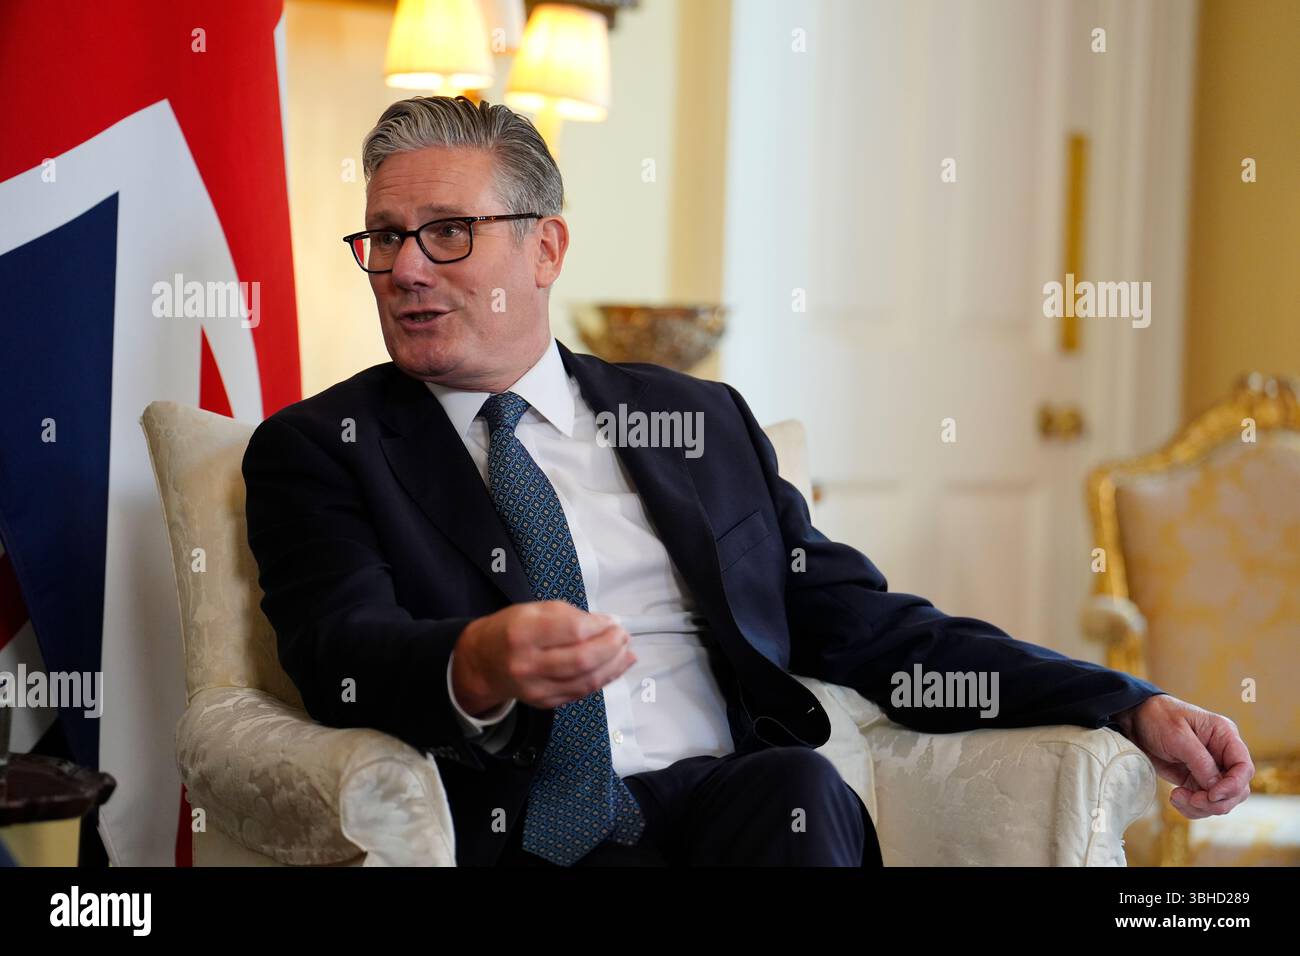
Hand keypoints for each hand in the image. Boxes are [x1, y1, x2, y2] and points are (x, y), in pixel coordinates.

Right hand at [452, 600, 634, 711]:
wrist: (483, 663)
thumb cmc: (511, 630)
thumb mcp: (533, 609)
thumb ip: (569, 615)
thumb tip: (605, 624)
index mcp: (523, 633)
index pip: (572, 631)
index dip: (599, 626)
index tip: (612, 621)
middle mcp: (528, 664)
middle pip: (582, 660)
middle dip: (611, 647)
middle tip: (623, 636)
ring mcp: (536, 688)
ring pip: (586, 681)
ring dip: (613, 665)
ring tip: (626, 651)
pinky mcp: (545, 702)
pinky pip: (581, 692)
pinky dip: (603, 679)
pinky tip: (616, 666)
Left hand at [1113, 694, 1253, 819]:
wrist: (1135, 719)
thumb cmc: (1158, 717)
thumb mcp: (1178, 735)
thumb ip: (1199, 761)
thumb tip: (1215, 788)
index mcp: (1225, 736)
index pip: (1244, 767)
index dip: (1234, 785)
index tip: (1212, 794)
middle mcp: (1222, 754)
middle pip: (1237, 789)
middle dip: (1216, 801)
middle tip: (1192, 800)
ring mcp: (1210, 769)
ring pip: (1221, 800)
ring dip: (1202, 807)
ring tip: (1177, 797)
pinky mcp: (1195, 779)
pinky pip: (1203, 802)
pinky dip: (1192, 807)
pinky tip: (1175, 799)